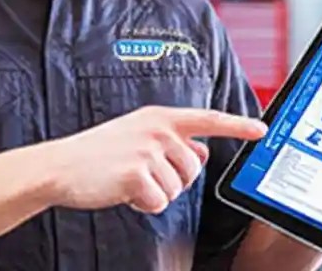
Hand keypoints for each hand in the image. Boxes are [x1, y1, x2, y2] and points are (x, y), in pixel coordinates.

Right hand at [44, 106, 266, 214]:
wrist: (60, 167)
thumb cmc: (97, 154)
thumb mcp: (137, 136)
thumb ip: (171, 141)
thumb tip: (202, 151)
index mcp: (160, 117)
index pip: (207, 119)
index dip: (237, 125)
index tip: (261, 130)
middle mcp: (158, 129)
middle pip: (194, 169)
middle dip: (172, 181)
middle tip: (140, 174)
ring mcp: (148, 150)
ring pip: (177, 189)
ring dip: (156, 193)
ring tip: (128, 180)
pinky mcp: (138, 173)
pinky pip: (159, 203)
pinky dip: (143, 205)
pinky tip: (123, 192)